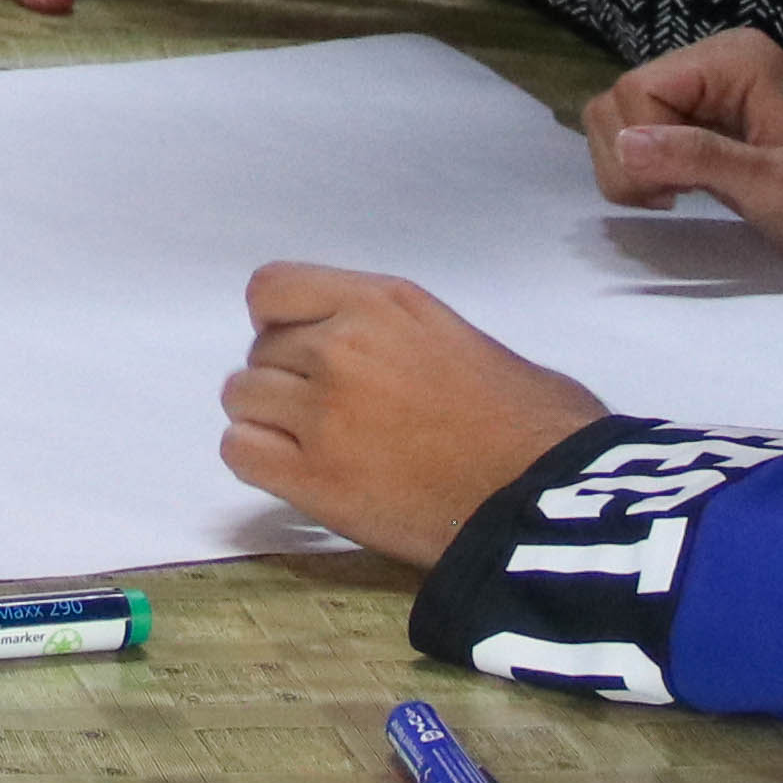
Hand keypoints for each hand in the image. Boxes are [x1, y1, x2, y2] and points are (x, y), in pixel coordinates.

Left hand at [216, 264, 606, 566]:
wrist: (543, 495)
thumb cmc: (533, 421)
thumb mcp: (463, 337)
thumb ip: (397, 335)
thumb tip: (377, 359)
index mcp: (381, 303)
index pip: (270, 288)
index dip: (280, 322)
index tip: (306, 349)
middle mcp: (340, 346)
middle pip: (259, 352)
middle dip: (285, 381)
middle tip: (328, 415)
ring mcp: (321, 412)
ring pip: (241, 399)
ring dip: (268, 421)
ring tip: (314, 446)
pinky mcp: (313, 478)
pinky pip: (239, 450)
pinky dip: (258, 459)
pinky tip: (297, 473)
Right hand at [578, 24, 782, 272]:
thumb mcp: (775, 188)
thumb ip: (700, 159)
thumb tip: (623, 144)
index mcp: (734, 60)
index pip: (638, 88)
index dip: (640, 145)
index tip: (677, 192)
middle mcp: (713, 58)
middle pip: (621, 97)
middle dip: (629, 157)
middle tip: (673, 196)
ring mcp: (703, 84)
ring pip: (618, 113)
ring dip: (630, 164)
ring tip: (676, 193)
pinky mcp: (697, 111)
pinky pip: (635, 129)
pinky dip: (640, 164)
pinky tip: (677, 186)